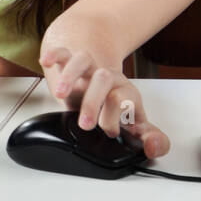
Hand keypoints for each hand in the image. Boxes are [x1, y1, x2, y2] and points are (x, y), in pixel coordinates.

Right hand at [39, 44, 169, 158]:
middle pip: (104, 78)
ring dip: (71, 75)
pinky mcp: (71, 64)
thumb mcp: (137, 125)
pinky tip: (46, 60)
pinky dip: (55, 55)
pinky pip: (64, 54)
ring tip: (60, 93)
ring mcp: (89, 69)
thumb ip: (151, 139)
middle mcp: (108, 77)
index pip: (123, 98)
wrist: (105, 87)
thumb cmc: (119, 109)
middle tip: (85, 124)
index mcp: (126, 91)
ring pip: (83, 61)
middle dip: (93, 101)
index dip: (114, 118)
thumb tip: (154, 147)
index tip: (108, 132)